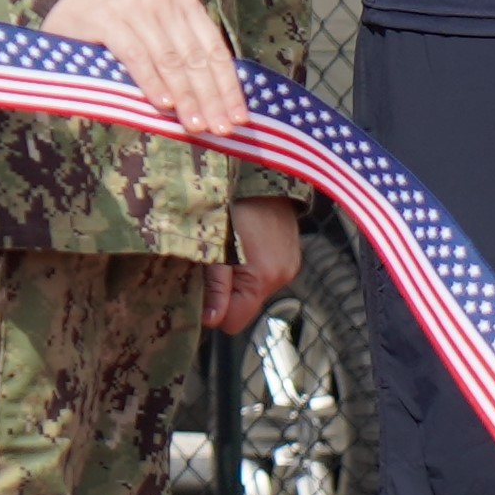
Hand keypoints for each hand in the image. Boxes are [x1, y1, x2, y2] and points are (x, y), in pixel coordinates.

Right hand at [46, 0, 246, 139]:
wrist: (74, 6)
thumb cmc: (124, 29)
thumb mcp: (160, 34)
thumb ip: (184, 58)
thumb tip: (217, 104)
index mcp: (186, 4)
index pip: (215, 51)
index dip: (228, 87)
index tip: (239, 119)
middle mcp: (164, 1)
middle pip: (195, 59)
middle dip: (210, 98)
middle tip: (220, 130)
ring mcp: (136, 7)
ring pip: (170, 60)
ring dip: (185, 97)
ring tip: (195, 125)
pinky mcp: (109, 19)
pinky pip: (137, 56)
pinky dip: (152, 82)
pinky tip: (164, 105)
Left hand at [207, 196, 302, 334]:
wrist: (266, 172)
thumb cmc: (236, 204)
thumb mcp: (217, 245)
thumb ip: (215, 287)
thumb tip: (212, 321)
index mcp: (262, 278)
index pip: (233, 323)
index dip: (214, 311)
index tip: (202, 288)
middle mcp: (282, 277)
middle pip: (244, 307)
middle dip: (227, 293)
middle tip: (215, 263)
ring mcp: (290, 266)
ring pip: (254, 291)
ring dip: (240, 278)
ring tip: (231, 249)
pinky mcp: (292, 256)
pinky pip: (266, 275)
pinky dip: (253, 267)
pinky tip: (246, 244)